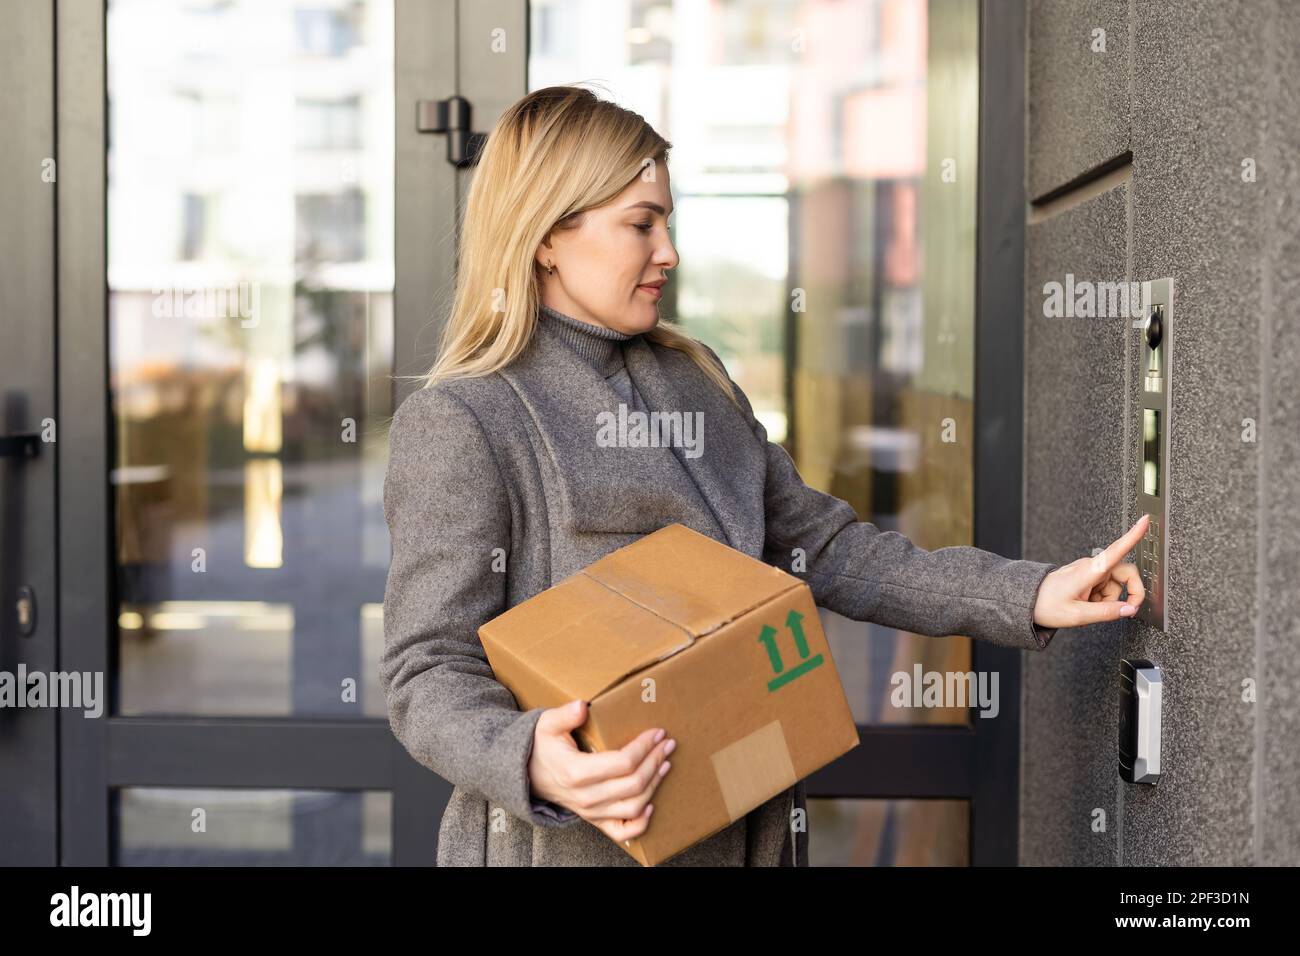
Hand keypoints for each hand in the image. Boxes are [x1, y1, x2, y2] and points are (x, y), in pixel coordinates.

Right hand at [527, 699, 675, 845]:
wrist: (529, 775)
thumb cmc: (542, 747)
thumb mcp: (546, 725)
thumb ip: (564, 715)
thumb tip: (581, 706)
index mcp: (576, 772)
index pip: (622, 763)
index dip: (644, 747)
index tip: (657, 732)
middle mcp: (586, 797)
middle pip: (634, 784)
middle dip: (655, 761)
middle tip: (667, 744)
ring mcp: (591, 812)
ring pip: (634, 806)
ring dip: (654, 785)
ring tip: (664, 764)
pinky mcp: (595, 820)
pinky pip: (622, 832)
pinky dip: (641, 823)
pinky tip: (652, 805)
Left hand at [1033, 515, 1148, 628]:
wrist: (1027, 601)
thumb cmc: (1046, 604)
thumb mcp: (1077, 615)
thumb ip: (1106, 613)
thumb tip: (1129, 609)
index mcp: (1089, 570)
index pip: (1117, 549)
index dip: (1134, 535)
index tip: (1145, 520)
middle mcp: (1091, 566)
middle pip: (1125, 574)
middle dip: (1126, 594)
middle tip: (1122, 611)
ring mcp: (1089, 571)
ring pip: (1115, 585)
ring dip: (1108, 601)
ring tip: (1088, 608)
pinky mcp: (1087, 576)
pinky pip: (1105, 588)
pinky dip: (1101, 600)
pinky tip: (1086, 604)